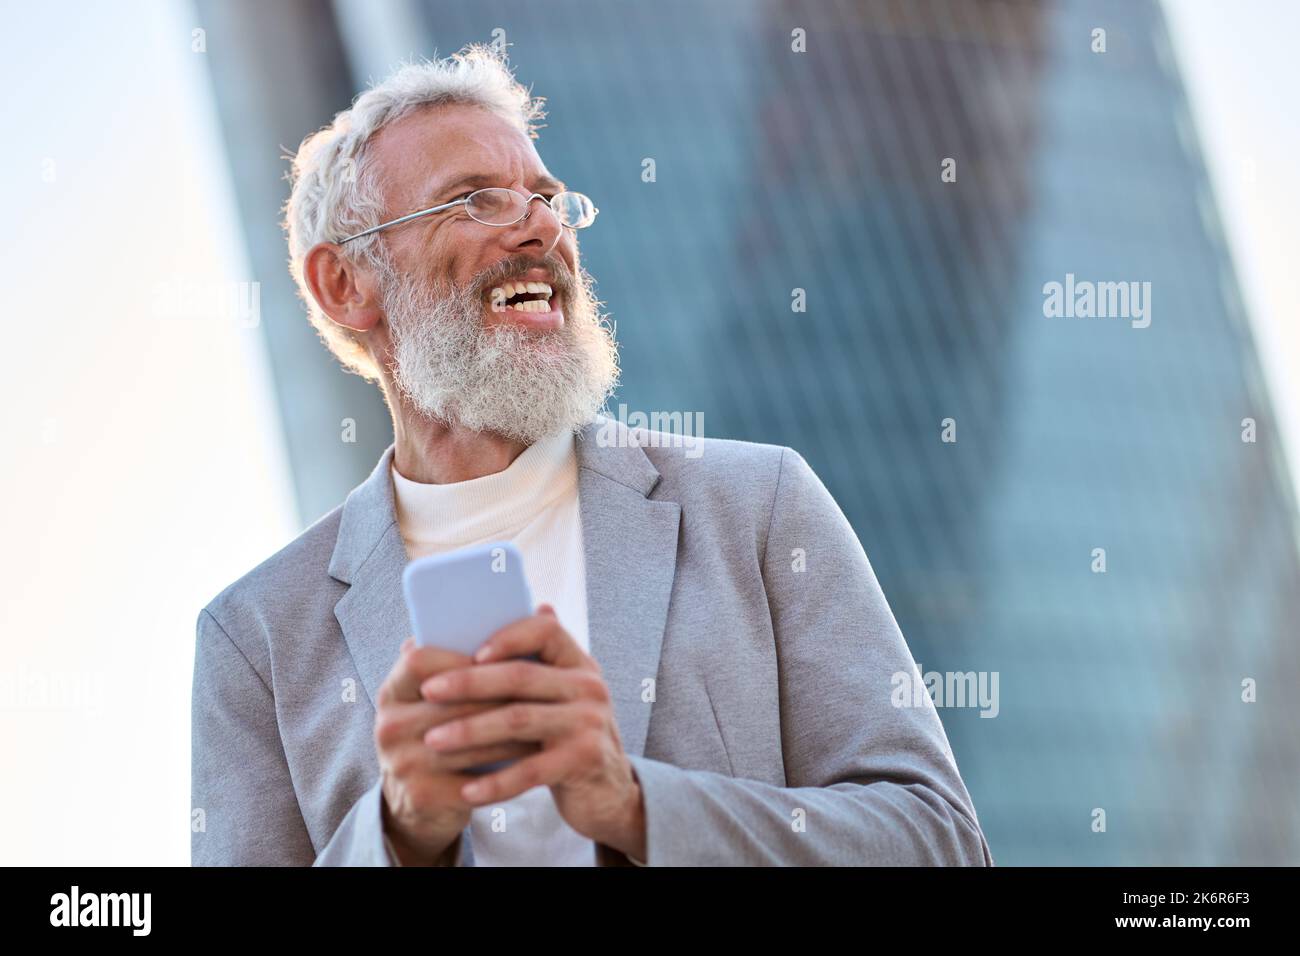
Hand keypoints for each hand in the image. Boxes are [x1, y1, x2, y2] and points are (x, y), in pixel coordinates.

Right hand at [374, 637, 542, 864]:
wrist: (420, 802)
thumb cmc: (445, 733)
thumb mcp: (441, 699)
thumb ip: (471, 661)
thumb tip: (539, 610)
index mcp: (393, 690)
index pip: (421, 660)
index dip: (462, 660)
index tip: (499, 661)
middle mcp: (388, 724)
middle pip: (455, 703)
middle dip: (502, 699)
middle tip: (542, 693)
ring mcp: (401, 763)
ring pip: (470, 742)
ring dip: (513, 734)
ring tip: (546, 724)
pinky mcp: (421, 795)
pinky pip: (475, 778)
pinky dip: (507, 770)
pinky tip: (533, 760)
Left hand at [417, 605, 646, 859]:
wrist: (609, 793)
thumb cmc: (565, 738)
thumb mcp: (556, 698)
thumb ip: (528, 667)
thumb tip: (484, 626)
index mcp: (578, 664)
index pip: (547, 631)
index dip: (508, 636)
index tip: (470, 650)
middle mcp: (589, 687)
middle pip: (521, 676)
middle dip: (468, 682)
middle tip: (428, 690)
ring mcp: (589, 723)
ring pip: (518, 720)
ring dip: (470, 730)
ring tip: (433, 740)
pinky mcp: (584, 761)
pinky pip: (530, 771)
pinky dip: (495, 782)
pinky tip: (465, 790)